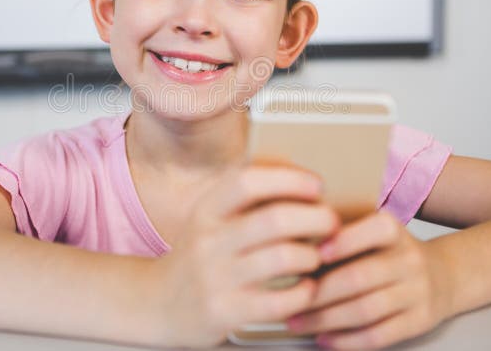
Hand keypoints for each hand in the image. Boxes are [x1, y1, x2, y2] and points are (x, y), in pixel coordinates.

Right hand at [148, 161, 339, 347]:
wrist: (159, 302)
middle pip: (274, 219)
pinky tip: (305, 288)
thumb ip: (248, 198)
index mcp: (206, 209)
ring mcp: (215, 278)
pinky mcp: (225, 312)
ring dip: (312, 255)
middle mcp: (208, 240)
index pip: (248, 181)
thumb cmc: (201, 254)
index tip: (317, 185)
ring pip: (282, 258)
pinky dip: (304, 293)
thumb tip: (303, 178)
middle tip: (331, 222)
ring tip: (316, 256)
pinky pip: (280, 301)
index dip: (289, 179)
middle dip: (316, 218)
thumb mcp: (211, 217)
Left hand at [285, 210, 452, 349]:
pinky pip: (380, 334)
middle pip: (361, 277)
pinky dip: (348, 340)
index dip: (342, 243)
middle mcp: (409, 259)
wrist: (442, 275)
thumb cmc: (387, 252)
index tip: (312, 253)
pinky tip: (325, 338)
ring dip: (326, 320)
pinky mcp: (419, 321)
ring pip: (367, 310)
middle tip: (289, 301)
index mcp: (393, 230)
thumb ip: (336, 233)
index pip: (372, 231)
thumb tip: (289, 245)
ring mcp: (418, 291)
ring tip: (297, 323)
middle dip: (319, 293)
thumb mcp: (370, 229)